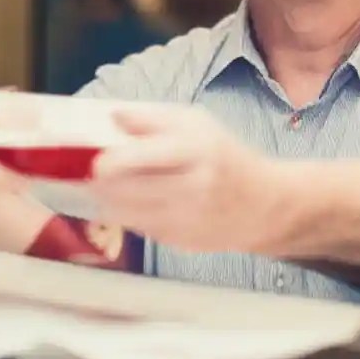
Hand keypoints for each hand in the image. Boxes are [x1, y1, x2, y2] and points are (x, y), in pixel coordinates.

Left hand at [88, 106, 283, 253]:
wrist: (264, 204)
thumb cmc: (222, 155)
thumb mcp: (195, 123)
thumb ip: (151, 118)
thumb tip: (112, 116)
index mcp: (194, 149)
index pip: (138, 157)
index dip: (108, 161)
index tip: (95, 159)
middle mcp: (191, 186)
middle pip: (124, 191)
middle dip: (100, 184)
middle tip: (95, 175)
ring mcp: (186, 219)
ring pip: (126, 215)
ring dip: (109, 202)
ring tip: (109, 189)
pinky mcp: (181, 242)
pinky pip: (140, 229)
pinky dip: (131, 217)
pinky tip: (138, 204)